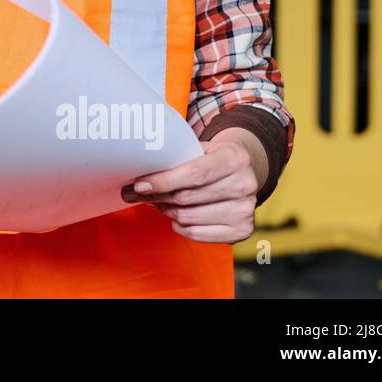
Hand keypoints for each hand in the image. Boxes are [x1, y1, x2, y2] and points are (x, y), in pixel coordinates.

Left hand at [120, 129, 263, 242]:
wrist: (244, 170)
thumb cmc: (213, 158)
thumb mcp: (199, 148)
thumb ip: (175, 158)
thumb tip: (140, 178)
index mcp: (234, 159)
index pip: (194, 174)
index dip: (164, 181)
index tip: (139, 185)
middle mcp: (245, 185)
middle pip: (187, 198)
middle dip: (156, 197)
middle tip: (136, 194)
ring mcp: (245, 211)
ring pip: (188, 218)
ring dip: (165, 211)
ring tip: (156, 202)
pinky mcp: (242, 231)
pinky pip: (196, 234)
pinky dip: (179, 226)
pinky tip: (175, 215)